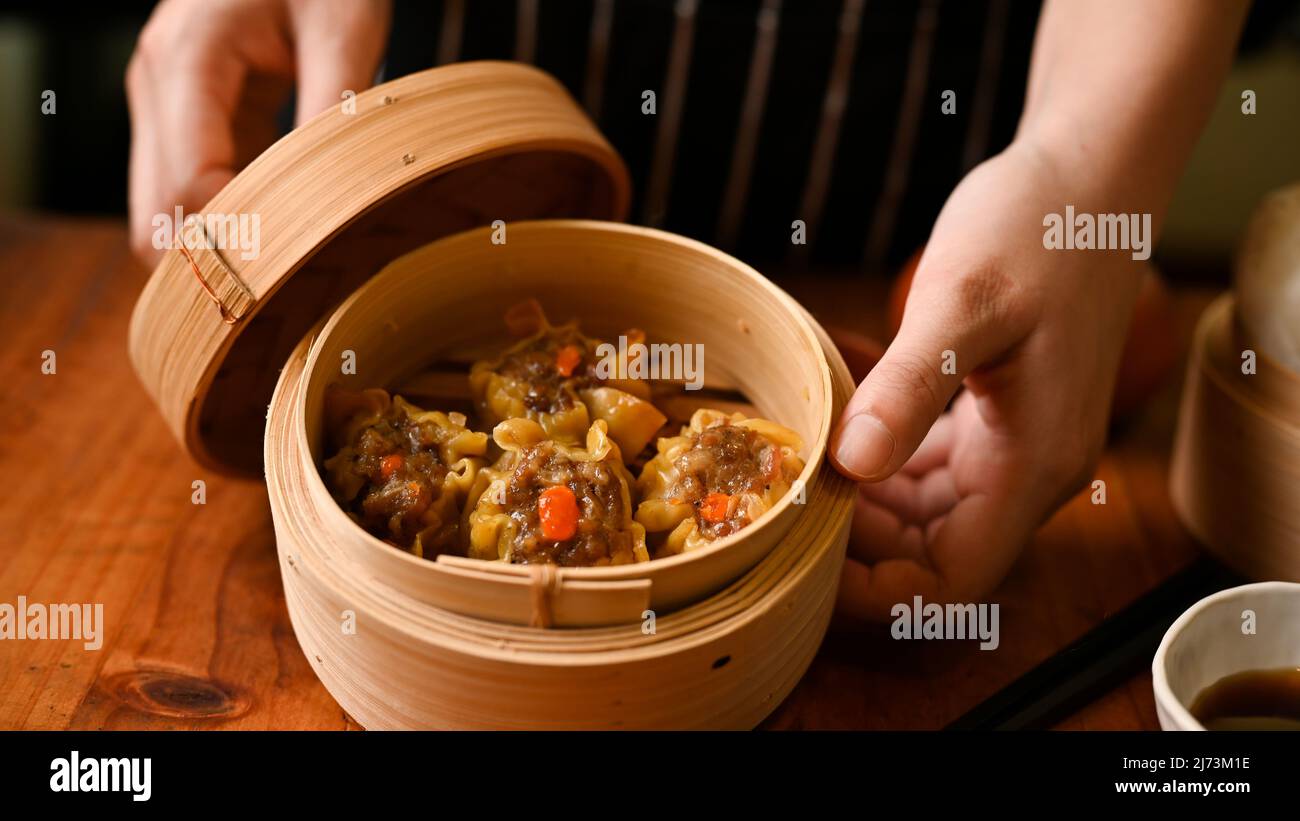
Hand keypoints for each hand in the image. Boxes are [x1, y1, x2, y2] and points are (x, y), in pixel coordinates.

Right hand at [126, 0, 390, 263]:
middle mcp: (157, 83)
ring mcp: (162, 102)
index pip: (187, 183)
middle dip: (214, 258)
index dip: (236, 238)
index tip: (297, 271)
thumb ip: (337, 103)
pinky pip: (189, 188)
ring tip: (287, 271)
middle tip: (287, 294)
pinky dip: (226, 220)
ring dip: (216, 244)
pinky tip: (282, 237)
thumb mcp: (343, 27)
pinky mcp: (184, 116)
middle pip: (156, 211)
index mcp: (187, 59)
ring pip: (161, 209)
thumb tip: (341, 190)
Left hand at [829, 139, 1145, 620]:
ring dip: (859, 485)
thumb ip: (909, 388)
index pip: (953, 580)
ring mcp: (1014, 441)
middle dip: (854, 535)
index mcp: (1031, 465)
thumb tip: (850, 466)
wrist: (1092, 171)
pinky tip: (840, 386)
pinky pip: (926, 455)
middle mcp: (1028, 469)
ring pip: (922, 506)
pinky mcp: (997, 411)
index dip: (880, 591)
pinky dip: (877, 436)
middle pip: (930, 549)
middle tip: (782, 487)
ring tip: (801, 436)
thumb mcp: (962, 304)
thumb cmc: (1038, 228)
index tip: (806, 555)